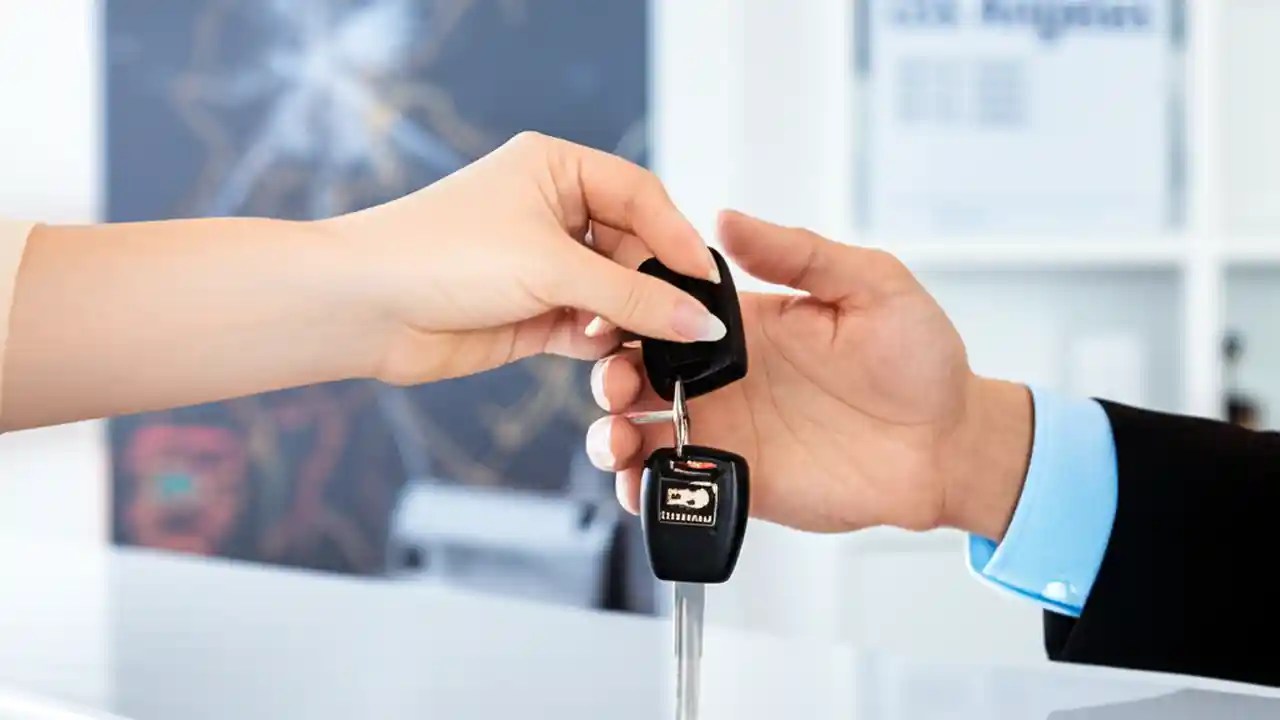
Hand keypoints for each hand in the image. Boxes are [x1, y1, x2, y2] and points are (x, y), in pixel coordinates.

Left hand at [324, 131, 724, 383]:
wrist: (364, 308)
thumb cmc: (440, 255)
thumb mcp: (551, 267)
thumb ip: (634, 296)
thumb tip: (699, 321)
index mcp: (556, 169)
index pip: (642, 196)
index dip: (677, 237)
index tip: (706, 282)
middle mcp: (551, 210)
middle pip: (632, 248)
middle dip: (652, 286)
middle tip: (680, 322)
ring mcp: (540, 264)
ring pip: (612, 292)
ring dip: (625, 319)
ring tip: (632, 341)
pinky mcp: (530, 312)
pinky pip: (587, 326)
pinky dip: (598, 342)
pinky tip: (596, 350)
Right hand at [586, 212, 1033, 538]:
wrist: (949, 444)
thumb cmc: (921, 359)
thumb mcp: (870, 284)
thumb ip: (800, 253)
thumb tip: (727, 218)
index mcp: (743, 326)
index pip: (664, 310)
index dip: (627, 311)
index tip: (612, 315)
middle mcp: (723, 378)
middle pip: (635, 373)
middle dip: (607, 377)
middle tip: (616, 386)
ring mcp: (727, 432)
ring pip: (640, 432)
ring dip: (610, 435)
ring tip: (617, 440)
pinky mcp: (740, 480)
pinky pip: (677, 485)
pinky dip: (645, 490)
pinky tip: (642, 485)